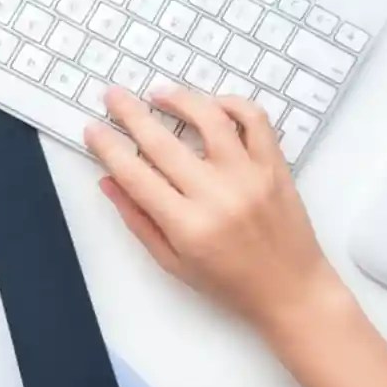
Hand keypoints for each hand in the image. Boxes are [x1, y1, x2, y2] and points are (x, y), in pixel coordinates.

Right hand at [85, 86, 344, 332]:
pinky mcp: (275, 167)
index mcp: (187, 226)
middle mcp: (217, 196)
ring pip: (211, 119)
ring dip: (179, 99)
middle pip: (163, 142)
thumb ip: (137, 220)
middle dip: (130, 114)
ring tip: (160, 94)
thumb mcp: (173, 262)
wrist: (293, 292)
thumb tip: (107, 181)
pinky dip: (232, 104)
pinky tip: (212, 105)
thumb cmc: (229, 283)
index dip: (108, 148)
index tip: (93, 130)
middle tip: (113, 95)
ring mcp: (249, 177)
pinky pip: (255, 120)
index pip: (135, 175)